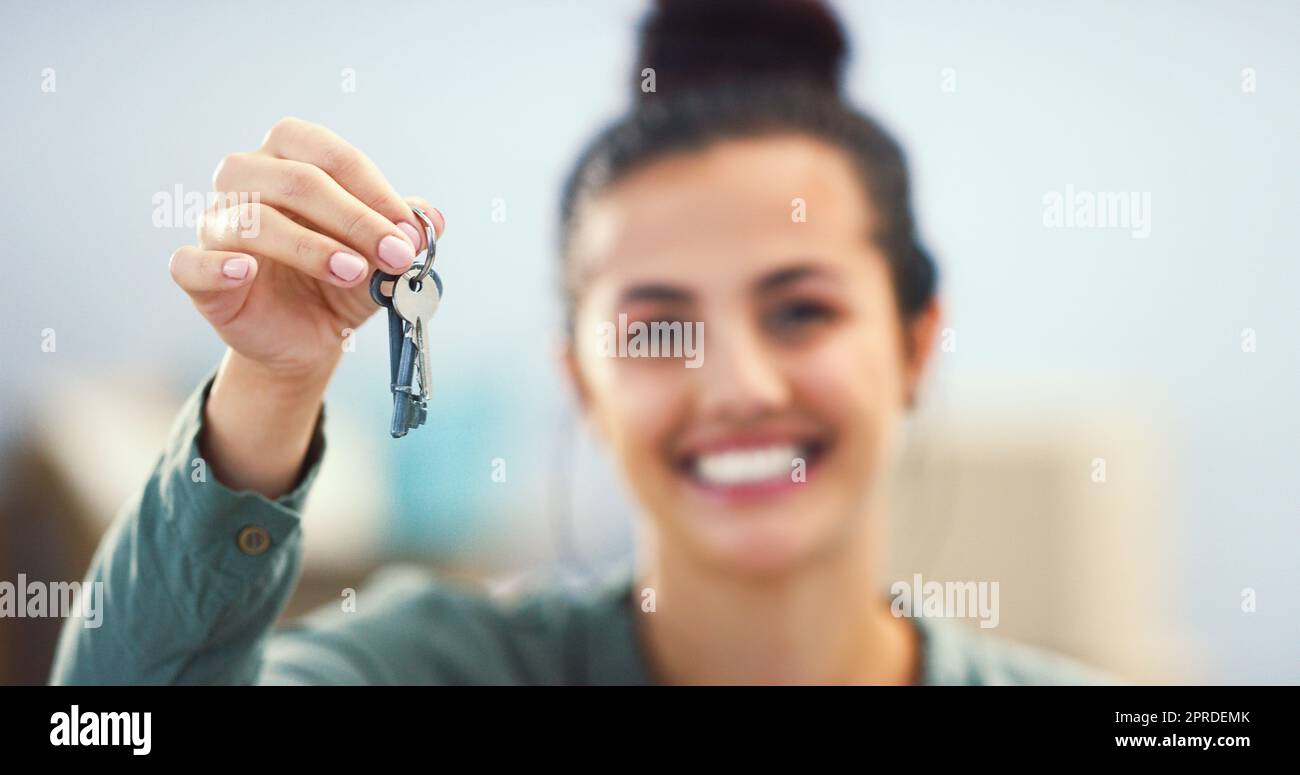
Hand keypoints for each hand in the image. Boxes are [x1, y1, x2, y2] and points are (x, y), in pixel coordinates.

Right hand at [169, 117, 444, 383]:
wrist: (307, 337)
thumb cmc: (341, 279)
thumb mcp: (382, 256)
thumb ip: (404, 231)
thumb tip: (433, 218)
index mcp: (288, 158)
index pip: (327, 154)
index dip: (373, 189)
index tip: (410, 230)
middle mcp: (245, 180)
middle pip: (293, 179)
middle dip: (355, 218)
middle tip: (397, 254)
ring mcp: (216, 224)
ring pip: (251, 219)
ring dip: (310, 245)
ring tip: (354, 272)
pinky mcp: (197, 274)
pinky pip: (191, 263)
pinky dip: (218, 264)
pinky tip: (249, 271)